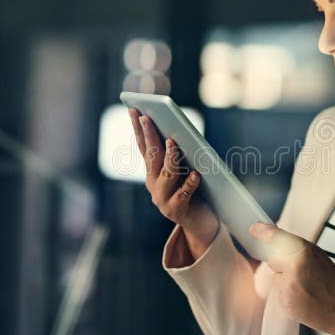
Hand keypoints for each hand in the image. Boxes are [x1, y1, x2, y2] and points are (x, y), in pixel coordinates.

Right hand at [128, 108, 218, 252]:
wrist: (200, 223)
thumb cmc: (194, 191)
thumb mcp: (181, 171)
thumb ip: (176, 155)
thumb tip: (176, 133)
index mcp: (152, 172)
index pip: (143, 147)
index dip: (138, 129)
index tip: (134, 110)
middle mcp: (153, 185)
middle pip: (152, 157)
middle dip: (149, 136)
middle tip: (147, 118)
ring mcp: (163, 199)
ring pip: (166, 175)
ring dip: (170, 158)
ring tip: (174, 143)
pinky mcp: (177, 210)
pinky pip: (184, 194)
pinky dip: (190, 183)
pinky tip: (196, 174)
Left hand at [249, 222, 334, 334]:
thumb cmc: (334, 280)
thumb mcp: (317, 255)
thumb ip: (295, 247)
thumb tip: (274, 237)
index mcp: (303, 253)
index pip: (277, 239)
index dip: (265, 233)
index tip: (255, 229)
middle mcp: (293, 269)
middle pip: (273, 261)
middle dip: (282, 264)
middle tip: (304, 271)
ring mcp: (288, 289)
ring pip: (277, 279)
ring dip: (286, 282)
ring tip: (307, 287)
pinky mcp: (285, 305)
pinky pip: (279, 295)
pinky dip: (288, 295)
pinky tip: (304, 297)